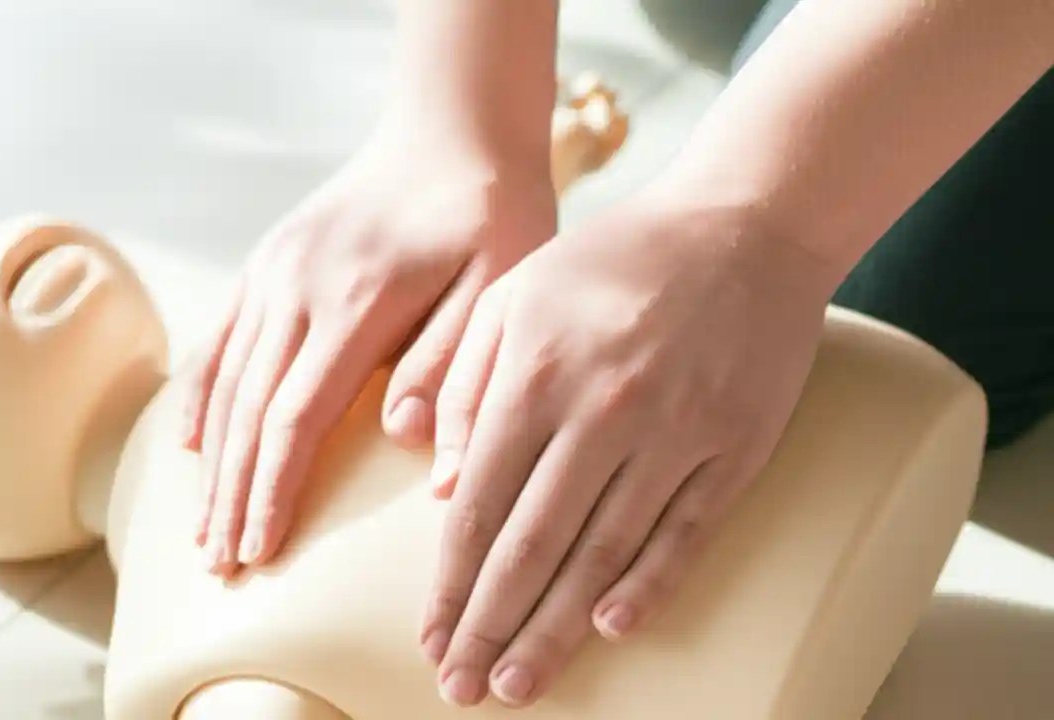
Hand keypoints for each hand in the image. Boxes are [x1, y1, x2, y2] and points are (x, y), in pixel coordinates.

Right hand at [182, 132, 554, 576]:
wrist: (452, 131)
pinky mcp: (268, 260)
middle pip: (248, 410)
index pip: (295, 417)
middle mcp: (297, 287)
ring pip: (226, 380)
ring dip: (212, 460)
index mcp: (356, 301)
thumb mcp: (501, 283)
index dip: (272, 491)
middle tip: (221, 565)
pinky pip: (220, 336)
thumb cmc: (490, 211)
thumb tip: (407, 444)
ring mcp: (274, 270)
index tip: (258, 552)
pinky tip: (189, 442)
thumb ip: (454, 365)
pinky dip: (199, 393)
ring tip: (203, 527)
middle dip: (232, 494)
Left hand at [422, 188, 844, 706]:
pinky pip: (685, 532)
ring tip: (521, 683)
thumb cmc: (614, 260)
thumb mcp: (514, 293)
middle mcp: (599, 411)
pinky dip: (648, 586)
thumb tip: (441, 487)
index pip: (478, 506)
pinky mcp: (735, 447)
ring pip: (602, 554)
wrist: (745, 225)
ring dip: (556, 628)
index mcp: (534, 374)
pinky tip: (611, 630)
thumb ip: (465, 382)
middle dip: (490, 626)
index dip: (451, 583)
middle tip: (464, 687)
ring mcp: (673, 432)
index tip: (431, 637)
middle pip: (532, 545)